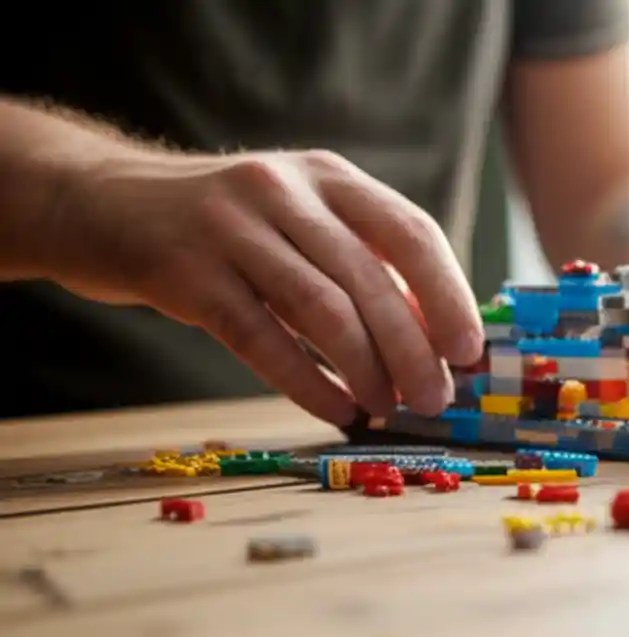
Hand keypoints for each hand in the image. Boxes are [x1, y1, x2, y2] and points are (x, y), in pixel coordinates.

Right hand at [44, 149, 483, 425]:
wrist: (101, 203)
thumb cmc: (224, 226)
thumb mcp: (297, 217)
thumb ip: (360, 261)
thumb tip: (435, 334)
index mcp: (328, 175)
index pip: (411, 232)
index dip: (448, 295)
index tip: (469, 350)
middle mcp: (284, 190)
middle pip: (369, 280)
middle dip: (412, 349)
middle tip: (435, 398)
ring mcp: (231, 227)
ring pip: (321, 309)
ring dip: (367, 369)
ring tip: (390, 408)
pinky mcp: (185, 272)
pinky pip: (261, 338)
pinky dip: (307, 383)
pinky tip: (336, 410)